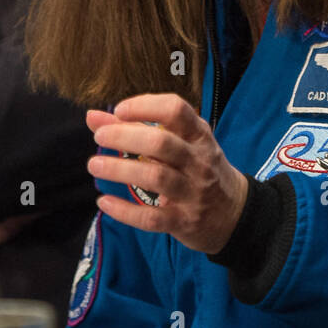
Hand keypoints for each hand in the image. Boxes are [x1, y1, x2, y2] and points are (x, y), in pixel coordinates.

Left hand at [85, 95, 249, 254]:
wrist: (235, 213)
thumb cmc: (200, 169)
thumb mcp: (180, 144)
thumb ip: (137, 128)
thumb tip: (93, 117)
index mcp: (199, 136)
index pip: (176, 110)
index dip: (144, 106)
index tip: (118, 110)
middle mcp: (199, 161)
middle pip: (162, 144)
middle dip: (126, 137)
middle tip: (100, 137)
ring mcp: (194, 192)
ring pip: (156, 178)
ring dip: (121, 170)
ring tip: (94, 165)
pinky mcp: (185, 222)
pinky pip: (152, 218)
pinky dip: (125, 211)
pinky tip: (104, 202)